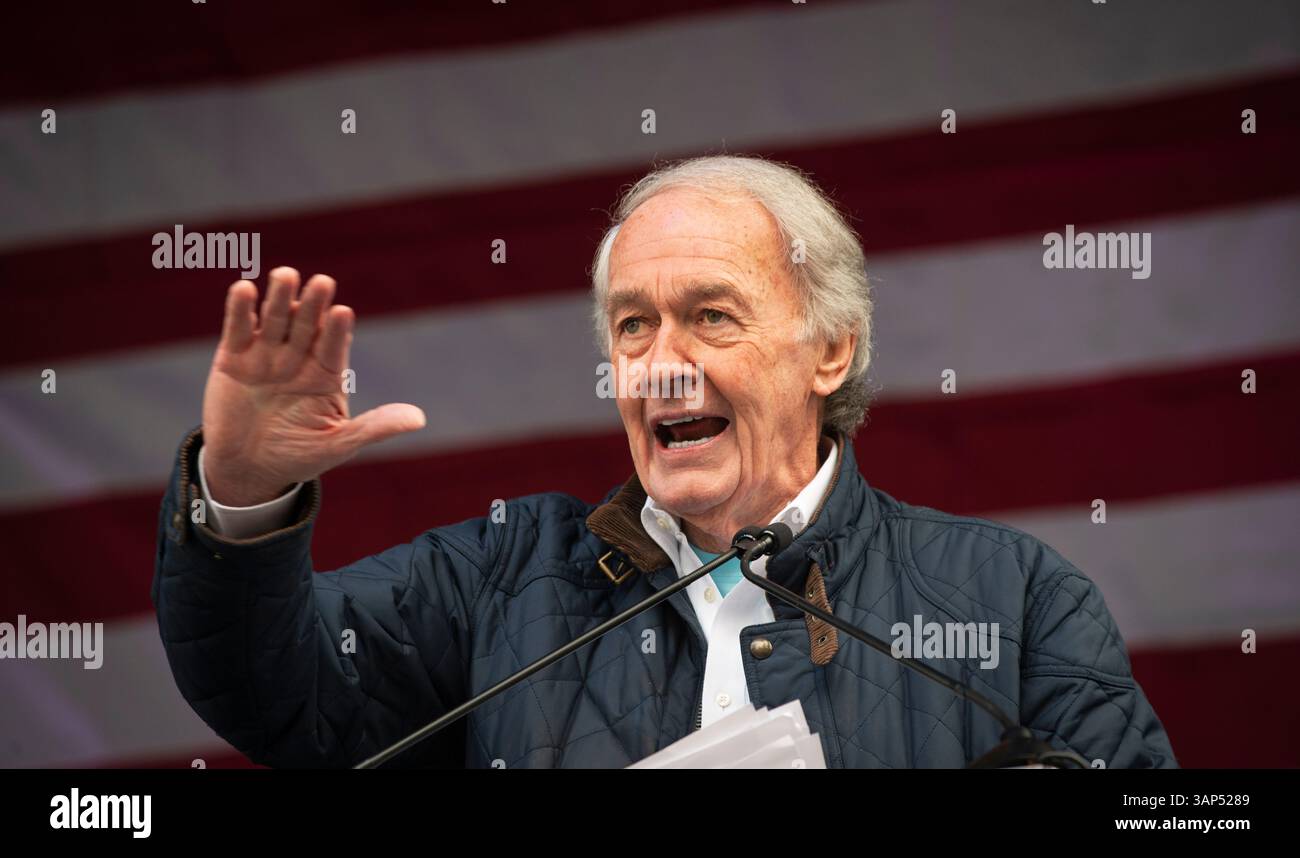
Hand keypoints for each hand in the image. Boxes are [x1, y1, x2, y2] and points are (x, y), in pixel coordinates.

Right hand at [200, 267, 425, 505]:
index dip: (338, 330)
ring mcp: (267, 354)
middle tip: (323, 282)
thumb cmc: (298, 456)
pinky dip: (240, 310)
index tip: (343, 313)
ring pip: (276, 320)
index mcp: (327, 374)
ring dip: (281, 298)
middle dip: (314, 305)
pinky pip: (238, 328)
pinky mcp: (234, 357)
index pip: (335, 346)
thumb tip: (419, 420)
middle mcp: (299, 357)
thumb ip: (373, 428)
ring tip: (286, 275)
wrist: (247, 469)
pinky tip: (244, 289)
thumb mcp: (338, 445)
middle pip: (308, 325)